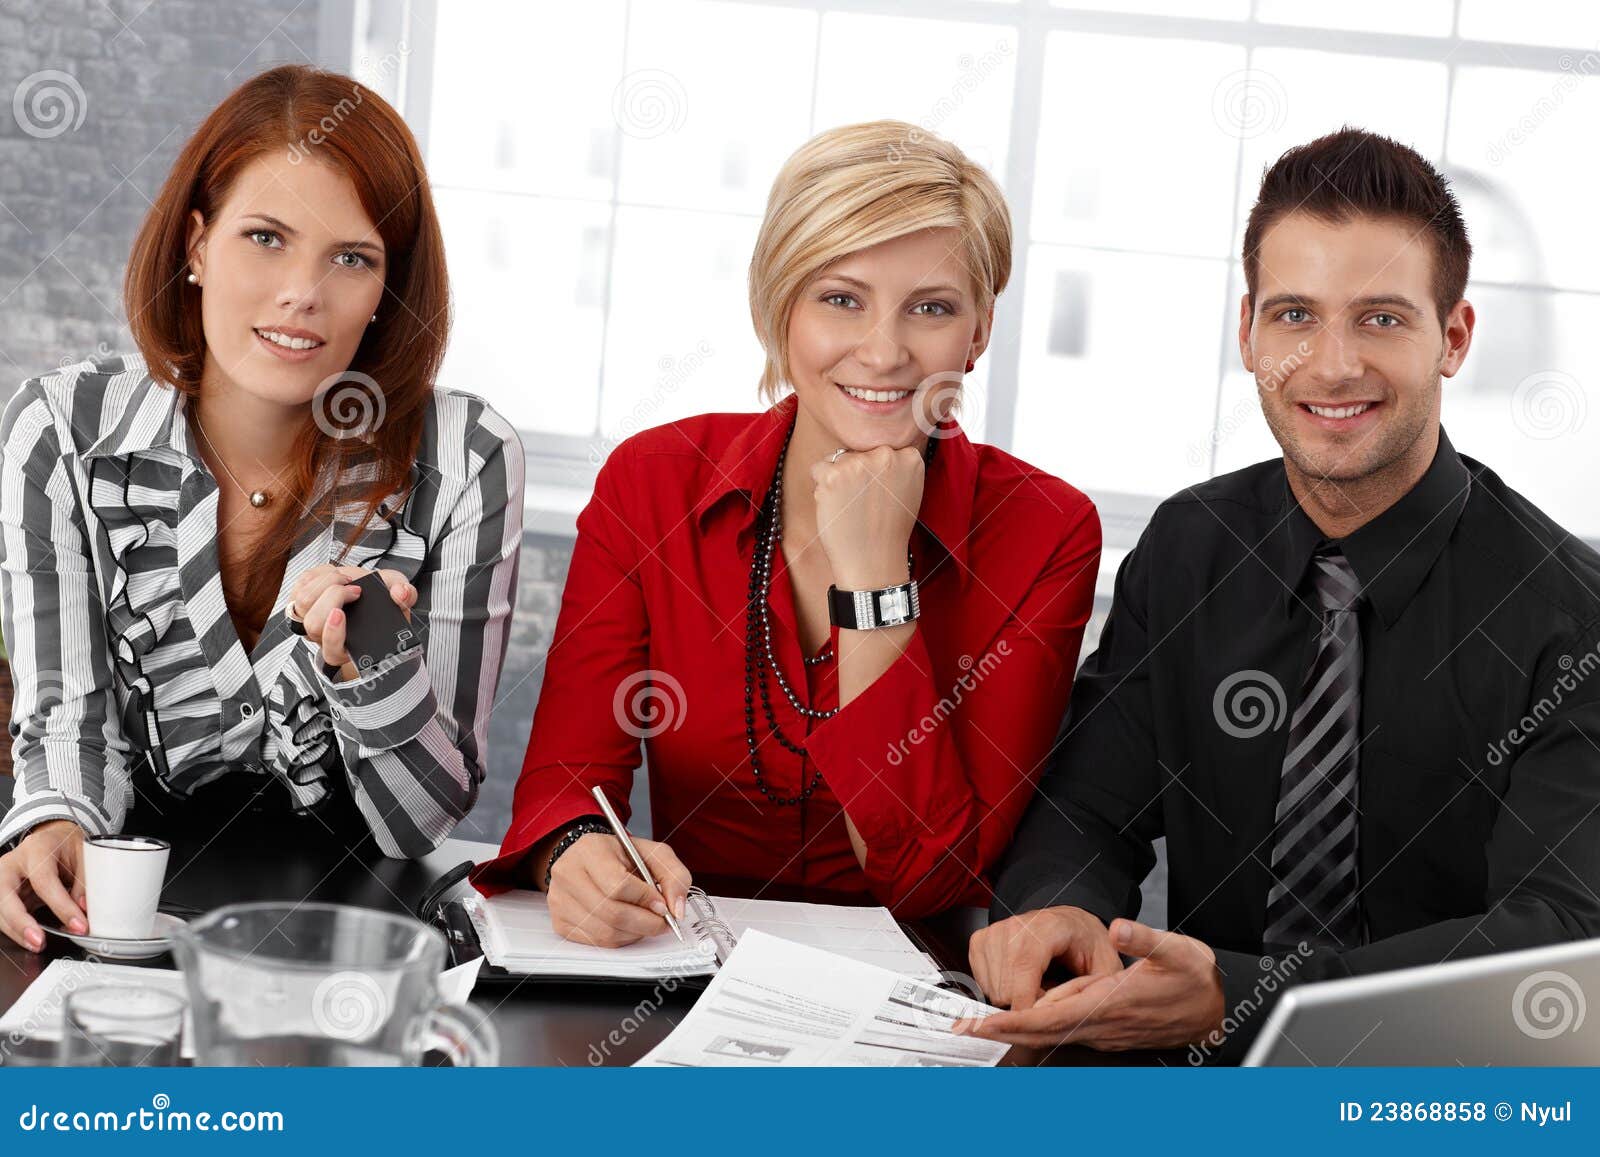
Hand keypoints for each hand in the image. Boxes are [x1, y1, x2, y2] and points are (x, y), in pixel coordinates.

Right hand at [0, 819, 86, 951]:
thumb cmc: (66, 846)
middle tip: (39, 941)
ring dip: (16, 931)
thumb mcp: (83, 854)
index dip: (61, 906)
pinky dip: (15, 930)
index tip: (78, 924)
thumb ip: (85, 880)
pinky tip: (30, 938)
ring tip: (37, 945)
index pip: (44, 881)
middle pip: (6, 896)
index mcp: (36, 848)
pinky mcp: (2, 895)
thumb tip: (84, 909)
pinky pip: (3, 915)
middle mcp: (12, 864)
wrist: (52, 840)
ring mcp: (2, 879)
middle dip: (21, 923)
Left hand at [288, 564, 416, 677]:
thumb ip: (407, 595)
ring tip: (346, 580)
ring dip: (326, 583)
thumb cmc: (379, 602)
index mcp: (347, 646)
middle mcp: (323, 636)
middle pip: (313, 623)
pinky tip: (333, 575)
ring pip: (302, 603)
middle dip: (334, 597)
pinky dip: (318, 574)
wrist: (366, 591)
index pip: (332, 651)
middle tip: (354, 589)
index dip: (333, 635)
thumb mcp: (400, 597)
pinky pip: (300, 585)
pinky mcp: (299, 598)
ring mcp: (307, 618)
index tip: (340, 614)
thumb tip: (400, 593)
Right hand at [545, 833, 691, 947]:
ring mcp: (559, 900)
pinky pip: (596, 942)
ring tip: (646, 921)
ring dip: (635, 933)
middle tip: (663, 922)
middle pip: (612, 913)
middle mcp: (568, 874)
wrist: (589, 859)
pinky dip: (620, 939)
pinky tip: (627, 925)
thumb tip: (677, 909)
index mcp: (590, 850)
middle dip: (646, 923)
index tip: (663, 905)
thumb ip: (674, 875)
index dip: (646, 900)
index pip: (618, 885)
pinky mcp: (560, 922)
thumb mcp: (653, 853)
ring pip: (605, 932)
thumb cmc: (620, 856)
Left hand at [809, 445, 923, 588]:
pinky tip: (837, 506)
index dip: (875, 473)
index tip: (880, 494)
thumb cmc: (889, 530)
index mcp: (909, 457)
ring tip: (852, 507)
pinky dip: (821, 487)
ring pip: (838, 459)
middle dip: (856, 473)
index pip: (881, 449)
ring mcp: (858, 464)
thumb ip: (898, 466)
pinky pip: (818, 469)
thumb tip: (881, 449)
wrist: (873, 561)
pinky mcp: (833, 475)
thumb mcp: (909, 491)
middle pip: (859, 452)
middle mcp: (885, 454)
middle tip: (864, 504)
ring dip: (838, 480)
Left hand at [956, 918, 1225, 1050]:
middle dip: (1001, 1032)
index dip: (1015, 1021)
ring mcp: (1101, 1028)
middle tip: (963, 1028)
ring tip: (979, 1026)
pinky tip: (1016, 1021)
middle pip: (1042, 1030)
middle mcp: (1101, 1022)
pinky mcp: (1103, 1026)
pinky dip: (1035, 1026)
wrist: (1214, 1008)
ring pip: (1050, 1031)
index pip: (1053, 1015)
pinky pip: (1063, 1027)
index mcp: (1112, 1003)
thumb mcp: (1178, 951)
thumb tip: (1119, 928)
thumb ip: (1145, 939)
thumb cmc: (1194, 980)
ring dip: (1013, 1031)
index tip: (984, 1023)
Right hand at [967, 905, 1122, 1010]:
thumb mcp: (1106, 965)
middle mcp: (1015, 925)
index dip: (1028, 1005)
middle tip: (1047, 996)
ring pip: (991, 990)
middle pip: (1005, 989)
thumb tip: (1087, 1010)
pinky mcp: (979, 940)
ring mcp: (994, 931)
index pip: (1023, 970)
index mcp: (1048, 927)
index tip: (1043, 1019)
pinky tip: (1018, 980)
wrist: (1069, 923)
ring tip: (1035, 986)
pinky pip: (980, 982)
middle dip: (1026, 1004)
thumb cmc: (1086, 944)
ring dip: (1012, 998)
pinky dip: (999, 989)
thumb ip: (1099, 988)